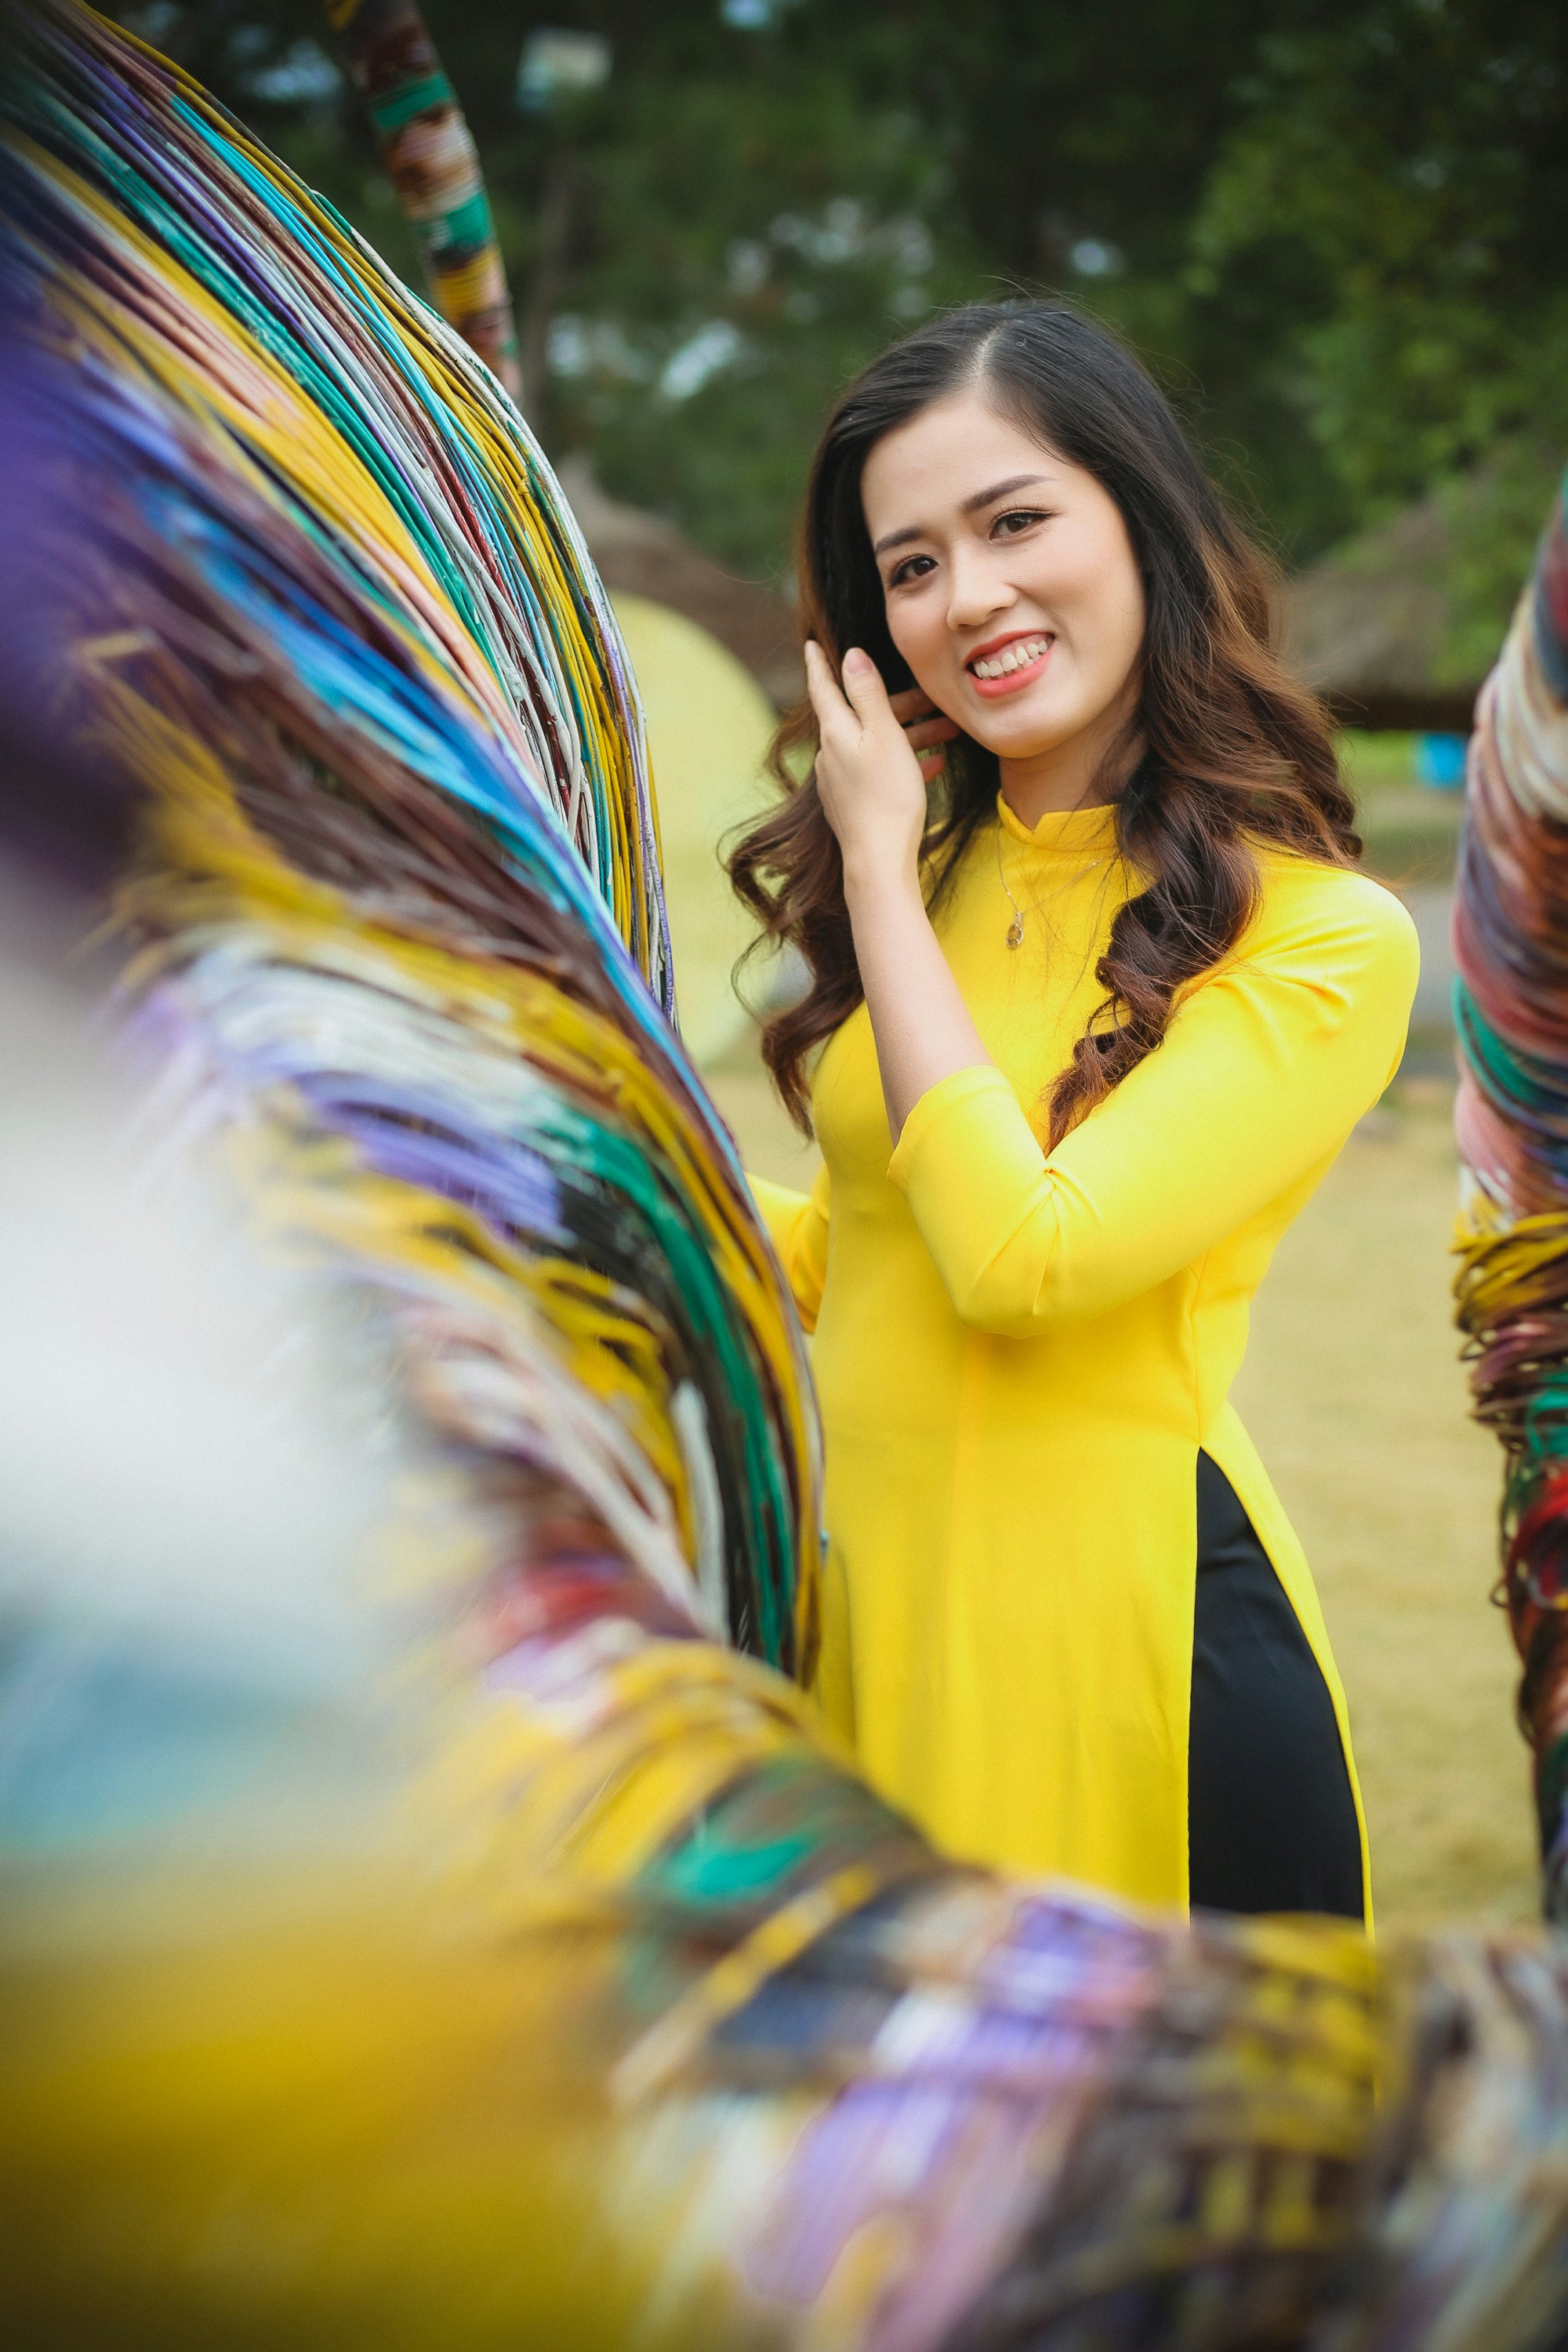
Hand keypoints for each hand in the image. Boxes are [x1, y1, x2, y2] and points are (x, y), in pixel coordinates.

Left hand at [804, 643, 957, 896]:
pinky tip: (934, 766)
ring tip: (949, 732)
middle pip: (861, 716)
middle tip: (932, 697)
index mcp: (835, 732)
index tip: (811, 644)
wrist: (880, 860)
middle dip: (897, 704)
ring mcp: (842, 781)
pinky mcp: (855, 804)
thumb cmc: (886, 796)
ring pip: (876, 743)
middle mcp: (832, 754)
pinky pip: (880, 771)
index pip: (824, 687)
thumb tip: (850, 655)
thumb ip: (867, 693)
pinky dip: (904, 762)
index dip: (820, 663)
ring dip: (911, 734)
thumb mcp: (883, 734)